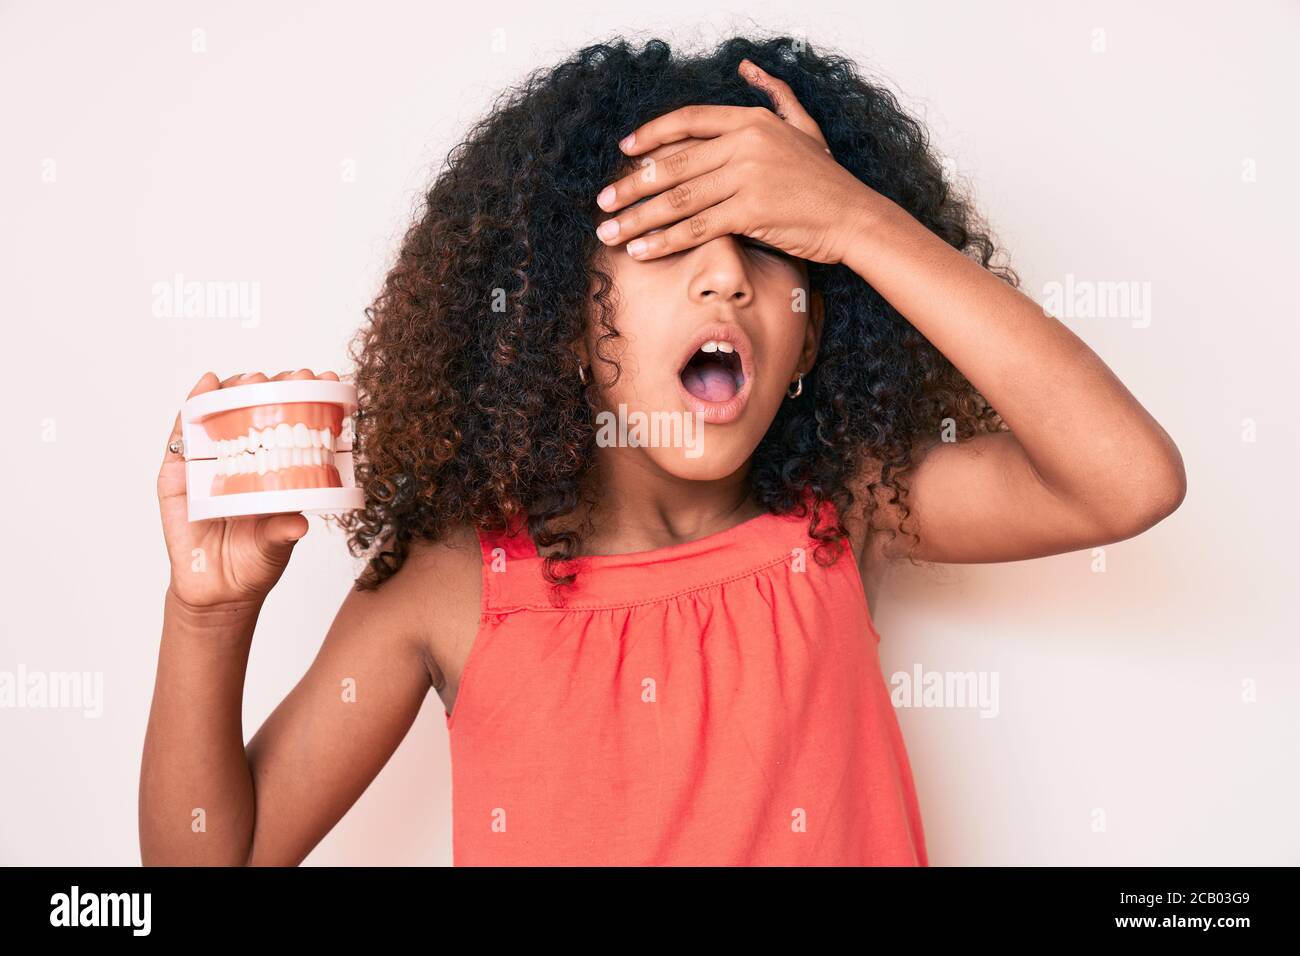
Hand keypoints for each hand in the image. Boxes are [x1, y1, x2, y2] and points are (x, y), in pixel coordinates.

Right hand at [157, 368, 337, 611]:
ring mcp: (209, 464)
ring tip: (253, 376)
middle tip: (295, 377)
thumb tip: (300, 523)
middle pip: (258, 412)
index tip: (325, 380)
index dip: (307, 401)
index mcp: (275, 471)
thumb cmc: (253, 564)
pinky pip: (181, 437)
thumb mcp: (274, 546)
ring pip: (221, 415)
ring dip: (236, 389)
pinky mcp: (177, 475)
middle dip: (277, 388)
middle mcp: (244, 461)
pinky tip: (205, 386)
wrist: (216, 592)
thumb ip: (282, 531)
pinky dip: (190, 408)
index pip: (292, 426)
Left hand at [593, 58, 879, 265]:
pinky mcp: (750, 210)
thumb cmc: (827, 179)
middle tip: (602, 204)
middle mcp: (745, 143)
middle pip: (673, 164)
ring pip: (678, 199)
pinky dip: (664, 242)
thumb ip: (776, 95)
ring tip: (611, 233)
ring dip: (638, 219)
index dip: (651, 136)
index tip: (624, 153)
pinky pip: (696, 227)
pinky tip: (641, 251)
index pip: (687, 122)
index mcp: (750, 121)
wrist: (854, 216)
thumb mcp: (804, 127)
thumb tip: (749, 68)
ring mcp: (747, 176)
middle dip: (631, 187)